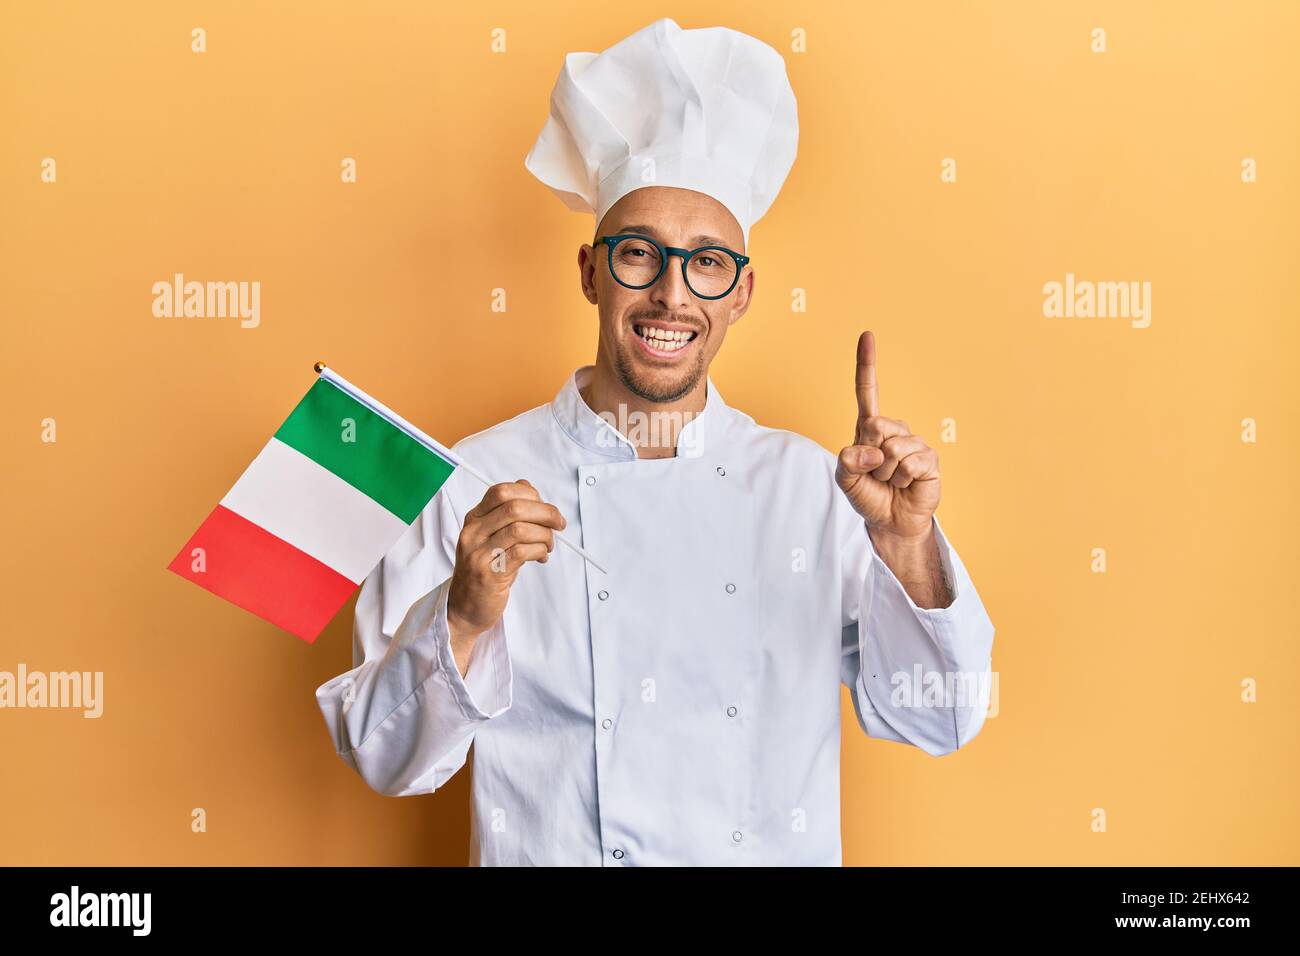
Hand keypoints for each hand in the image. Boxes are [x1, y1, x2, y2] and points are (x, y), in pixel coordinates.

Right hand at [447, 479, 565, 644]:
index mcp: (474, 519)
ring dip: (544, 535)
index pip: (501, 492)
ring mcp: (479, 553)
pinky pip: (522, 552)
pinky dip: (539, 551)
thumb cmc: (485, 570)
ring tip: (548, 545)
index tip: (543, 505)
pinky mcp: (490, 574)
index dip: (529, 493)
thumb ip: (508, 517)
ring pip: (520, 529)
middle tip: (558, 523)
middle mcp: (473, 533)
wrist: (464, 607)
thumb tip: (535, 496)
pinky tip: (541, 556)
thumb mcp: (491, 538)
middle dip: (545, 512)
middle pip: (514, 507)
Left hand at [835, 331, 940, 542]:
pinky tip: (906, 484)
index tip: (867, 334)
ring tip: (890, 481)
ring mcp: (913, 442)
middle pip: (875, 426)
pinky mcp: (929, 458)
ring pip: (892, 449)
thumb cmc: (868, 496)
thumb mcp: (845, 479)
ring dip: (885, 473)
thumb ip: (848, 461)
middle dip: (870, 456)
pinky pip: (910, 463)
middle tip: (875, 474)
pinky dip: (902, 479)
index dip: (867, 364)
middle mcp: (892, 430)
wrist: (890, 521)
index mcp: (869, 429)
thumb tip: (873, 450)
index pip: (867, 392)